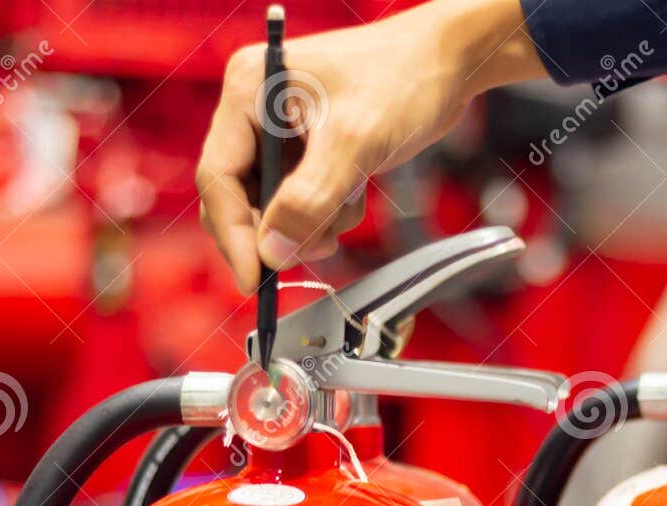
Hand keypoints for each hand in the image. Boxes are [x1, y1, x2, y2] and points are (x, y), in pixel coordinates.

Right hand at [196, 0, 546, 292]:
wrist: (448, 64)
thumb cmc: (403, 79)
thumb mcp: (354, 141)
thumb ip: (309, 200)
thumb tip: (271, 252)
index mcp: (249, 89)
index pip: (218, 176)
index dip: (233, 234)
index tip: (252, 279)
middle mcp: (254, 107)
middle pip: (237, 195)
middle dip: (275, 231)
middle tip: (310, 252)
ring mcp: (279, 129)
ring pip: (270, 204)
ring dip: (306, 224)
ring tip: (345, 211)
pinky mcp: (306, 147)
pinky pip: (297, 200)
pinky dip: (323, 213)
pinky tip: (352, 198)